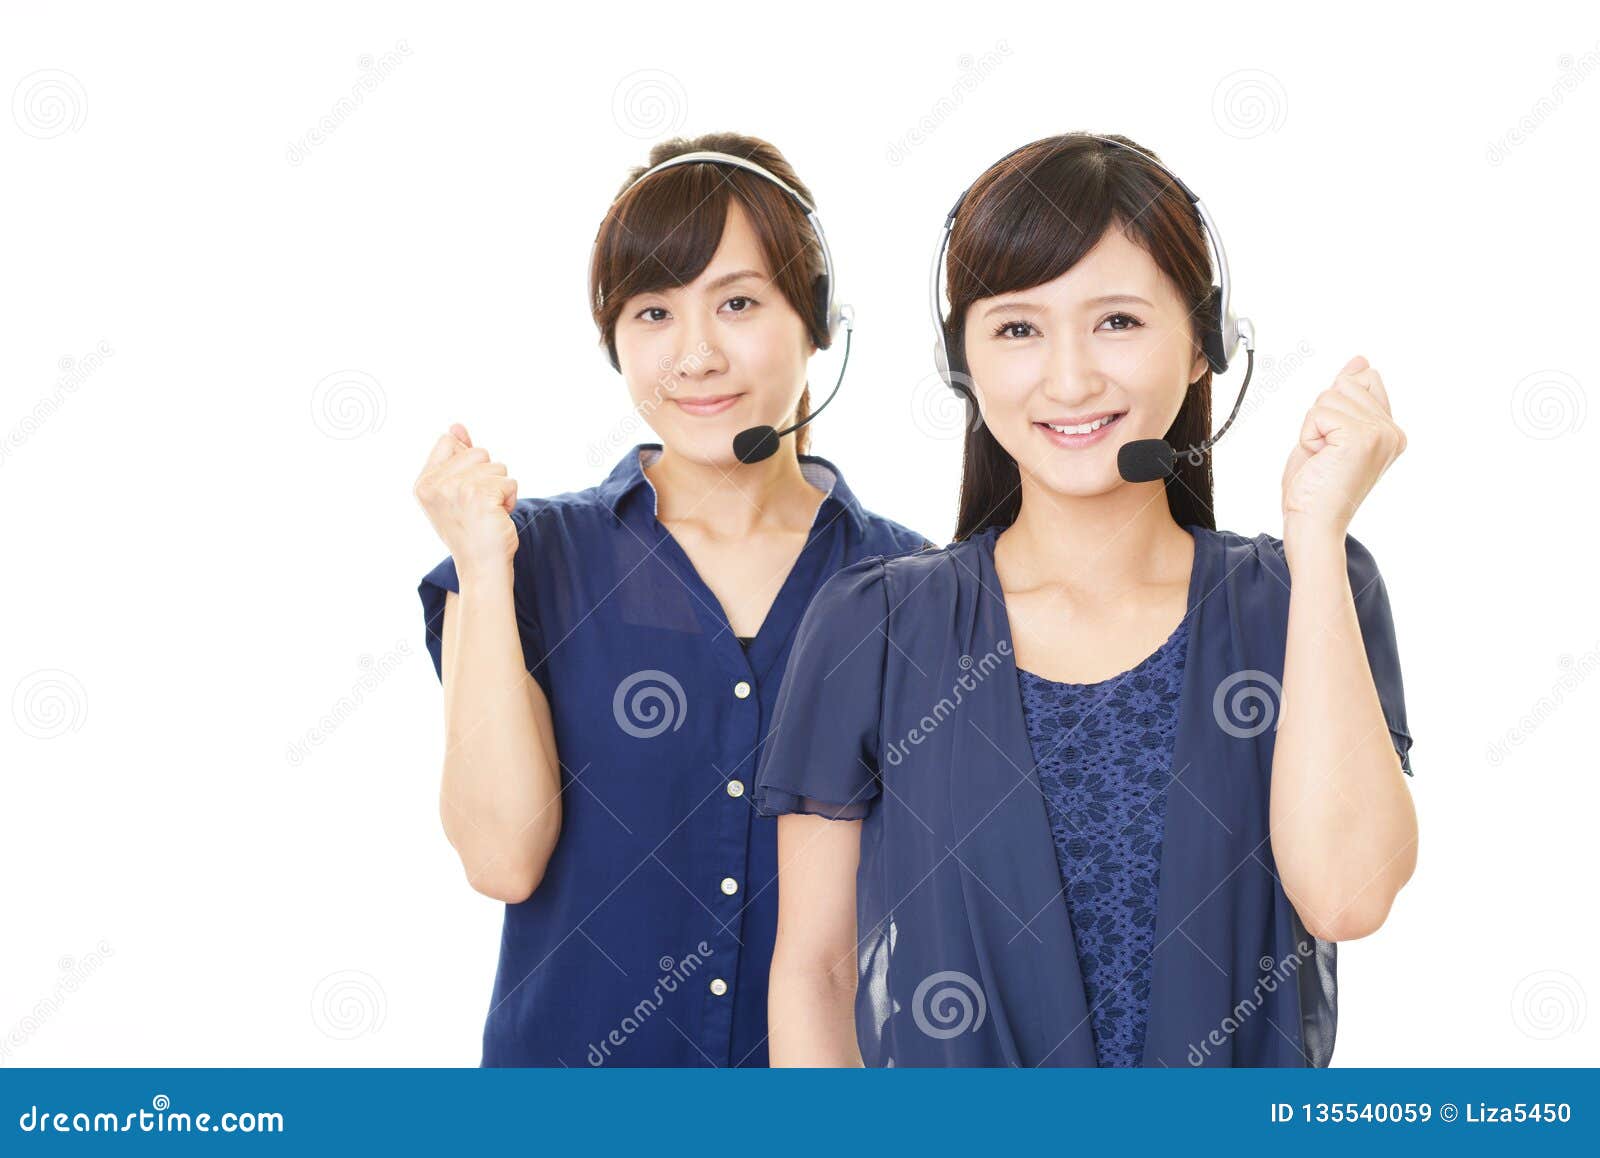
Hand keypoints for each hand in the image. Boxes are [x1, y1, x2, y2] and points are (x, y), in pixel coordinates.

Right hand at [413, 423, 518, 577]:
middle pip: (479, 452)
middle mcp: (435, 484)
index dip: (468, 461)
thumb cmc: (471, 530)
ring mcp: (457, 489)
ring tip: (488, 513)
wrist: (481, 567)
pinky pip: (509, 482)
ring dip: (500, 489)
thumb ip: (455, 458)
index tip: (467, 489)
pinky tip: (498, 517)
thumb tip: (456, 426)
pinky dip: (511, 499)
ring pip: (498, 466)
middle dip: (488, 476)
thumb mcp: (454, 492)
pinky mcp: (481, 496)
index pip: (448, 441)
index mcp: (423, 483)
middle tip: (479, 506)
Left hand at [1281, 355, 1405, 548]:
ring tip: (1323, 457)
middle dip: (1322, 416)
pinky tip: (1320, 458)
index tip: (1333, 440)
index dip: (1337, 404)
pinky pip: (1319, 412)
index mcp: (1390, 431)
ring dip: (1314, 427)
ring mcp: (1380, 433)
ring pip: (1329, 396)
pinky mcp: (1361, 437)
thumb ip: (1347, 398)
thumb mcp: (1330, 433)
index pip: (1364, 380)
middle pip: (1344, 384)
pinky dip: (1309, 434)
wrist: (1312, 524)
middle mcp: (1392, 431)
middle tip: (1325, 453)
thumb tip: (1360, 360)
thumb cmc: (1316, 488)